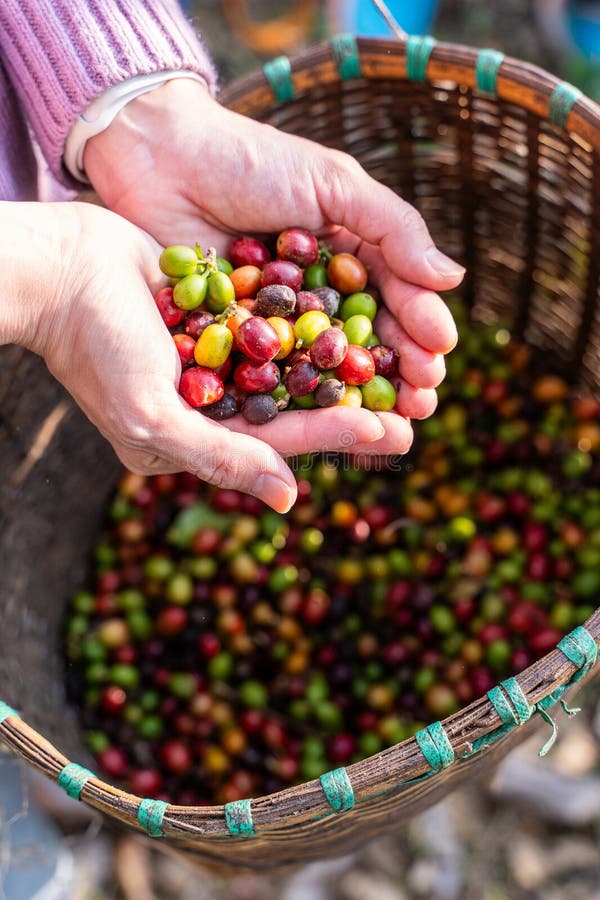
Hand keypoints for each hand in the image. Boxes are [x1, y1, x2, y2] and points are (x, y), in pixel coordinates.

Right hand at [15, 201, 383, 510]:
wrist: (61, 268)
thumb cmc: (96, 349)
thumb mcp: (153, 417)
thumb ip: (221, 457)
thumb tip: (289, 500)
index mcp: (193, 437)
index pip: (275, 443)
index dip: (332, 436)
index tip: (388, 430)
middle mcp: (210, 401)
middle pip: (294, 409)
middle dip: (352, 409)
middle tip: (417, 408)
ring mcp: (216, 356)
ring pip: (291, 367)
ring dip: (343, 369)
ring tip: (401, 369)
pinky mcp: (220, 313)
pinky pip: (275, 323)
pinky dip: (313, 324)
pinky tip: (357, 319)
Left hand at [84, 78, 463, 455]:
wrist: (160, 155)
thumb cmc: (251, 161)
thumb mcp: (331, 183)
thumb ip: (392, 228)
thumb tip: (454, 279)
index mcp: (348, 254)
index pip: (395, 299)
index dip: (419, 331)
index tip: (437, 360)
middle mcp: (316, 293)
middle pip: (365, 343)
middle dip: (397, 375)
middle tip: (420, 406)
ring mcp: (274, 320)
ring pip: (321, 369)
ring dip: (354, 399)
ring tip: (384, 425)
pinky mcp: (231, 339)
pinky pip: (267, 376)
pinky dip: (292, 401)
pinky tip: (317, 424)